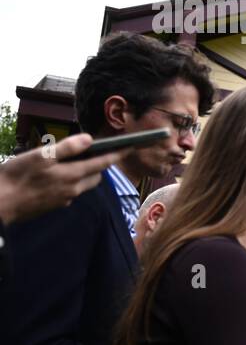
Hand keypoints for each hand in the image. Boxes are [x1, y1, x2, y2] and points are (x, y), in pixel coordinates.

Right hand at [0, 133, 126, 225]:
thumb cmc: (15, 178)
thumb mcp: (39, 157)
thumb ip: (66, 148)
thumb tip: (89, 139)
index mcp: (71, 176)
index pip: (102, 163)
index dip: (118, 153)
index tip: (132, 146)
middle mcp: (72, 190)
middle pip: (96, 175)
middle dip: (102, 164)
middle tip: (103, 151)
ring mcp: (64, 200)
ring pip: (84, 184)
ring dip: (87, 173)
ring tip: (81, 161)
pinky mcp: (54, 205)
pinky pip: (71, 192)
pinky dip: (72, 182)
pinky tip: (60, 175)